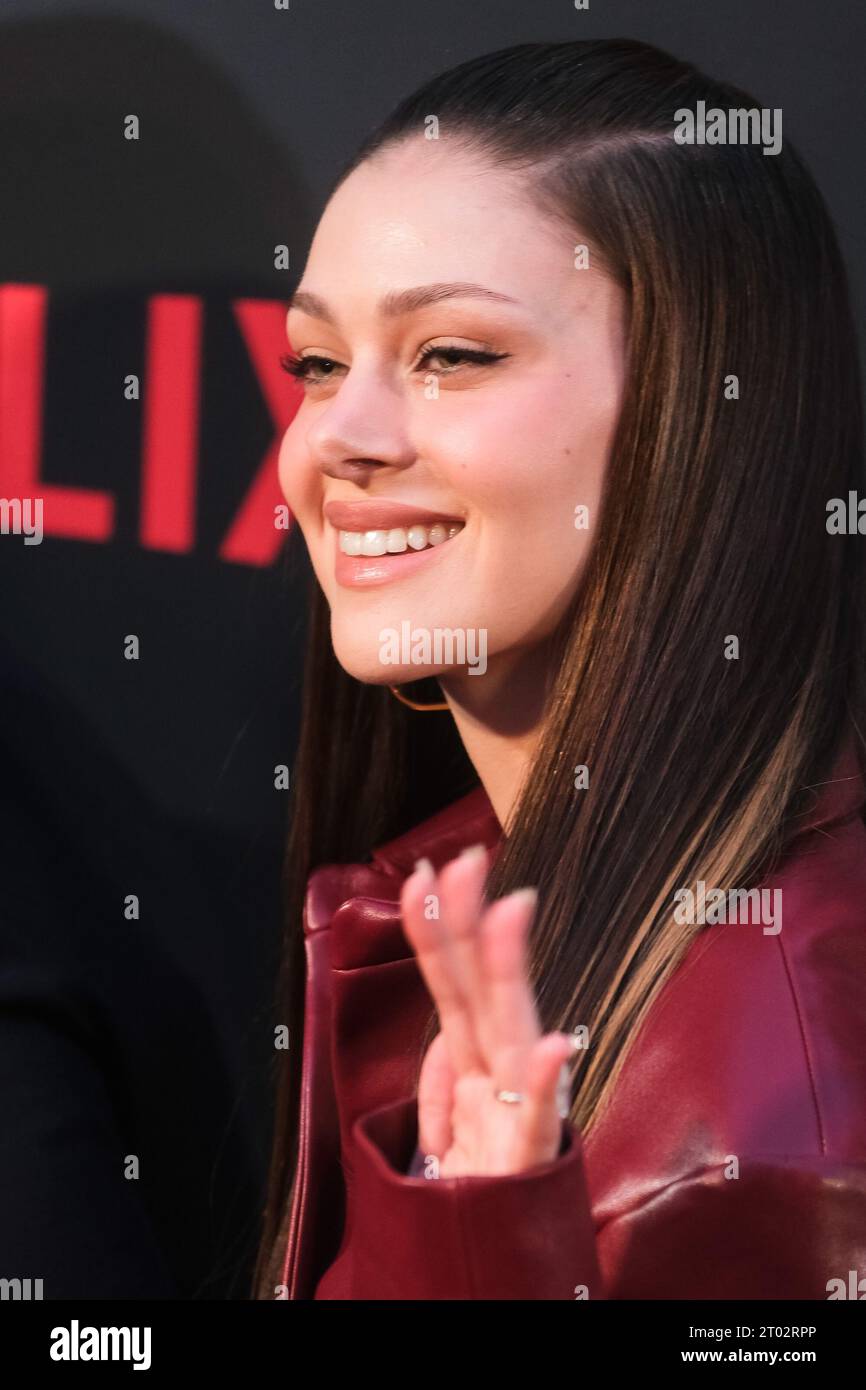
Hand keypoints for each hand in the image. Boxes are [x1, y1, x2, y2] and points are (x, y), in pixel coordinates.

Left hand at [399, 844, 575, 1177]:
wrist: (502, 1268)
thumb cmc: (481, 1195)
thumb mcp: (447, 1135)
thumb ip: (440, 1082)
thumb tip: (434, 1041)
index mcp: (474, 1071)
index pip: (452, 987)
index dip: (436, 932)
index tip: (423, 874)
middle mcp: (498, 1081)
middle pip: (478, 993)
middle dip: (470, 924)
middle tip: (464, 862)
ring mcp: (518, 1115)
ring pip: (511, 1034)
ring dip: (511, 971)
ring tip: (510, 910)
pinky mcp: (531, 1162)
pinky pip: (538, 1122)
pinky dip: (546, 1083)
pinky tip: (554, 1042)